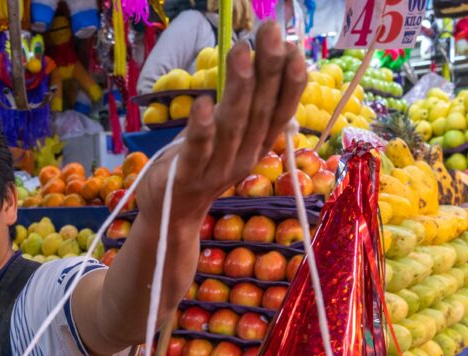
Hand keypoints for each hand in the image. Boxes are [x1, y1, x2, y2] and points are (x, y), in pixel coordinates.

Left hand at [135, 21, 306, 223]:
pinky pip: (197, 150)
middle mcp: (245, 156)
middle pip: (261, 111)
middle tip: (272, 31)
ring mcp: (217, 169)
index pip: (280, 110)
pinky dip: (202, 127)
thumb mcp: (228, 133)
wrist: (172, 213)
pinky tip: (204, 102)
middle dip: (268, 69)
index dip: (290, 81)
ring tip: (242, 52)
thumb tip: (263, 58)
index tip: (295, 46)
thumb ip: (245, 103)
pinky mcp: (188, 176)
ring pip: (233, 125)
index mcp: (257, 145)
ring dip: (239, 88)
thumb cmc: (200, 163)